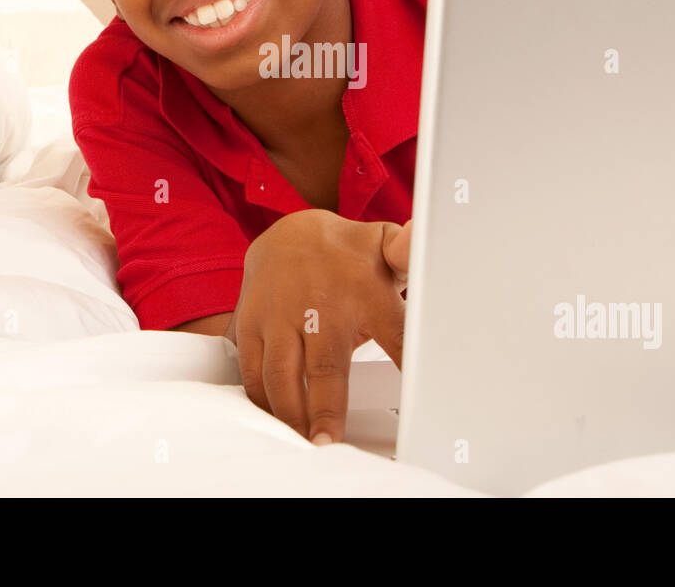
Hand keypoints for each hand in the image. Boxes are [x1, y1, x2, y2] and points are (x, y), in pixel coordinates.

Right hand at [226, 209, 405, 444]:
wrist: (288, 233)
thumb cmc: (346, 253)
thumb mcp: (384, 246)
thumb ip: (411, 252)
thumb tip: (424, 241)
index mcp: (365, 292)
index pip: (395, 333)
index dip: (406, 364)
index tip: (415, 402)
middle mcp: (320, 304)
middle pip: (325, 365)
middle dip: (326, 408)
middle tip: (327, 442)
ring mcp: (281, 313)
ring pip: (281, 372)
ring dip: (290, 411)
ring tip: (301, 438)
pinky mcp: (251, 322)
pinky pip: (251, 367)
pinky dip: (259, 398)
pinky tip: (272, 417)